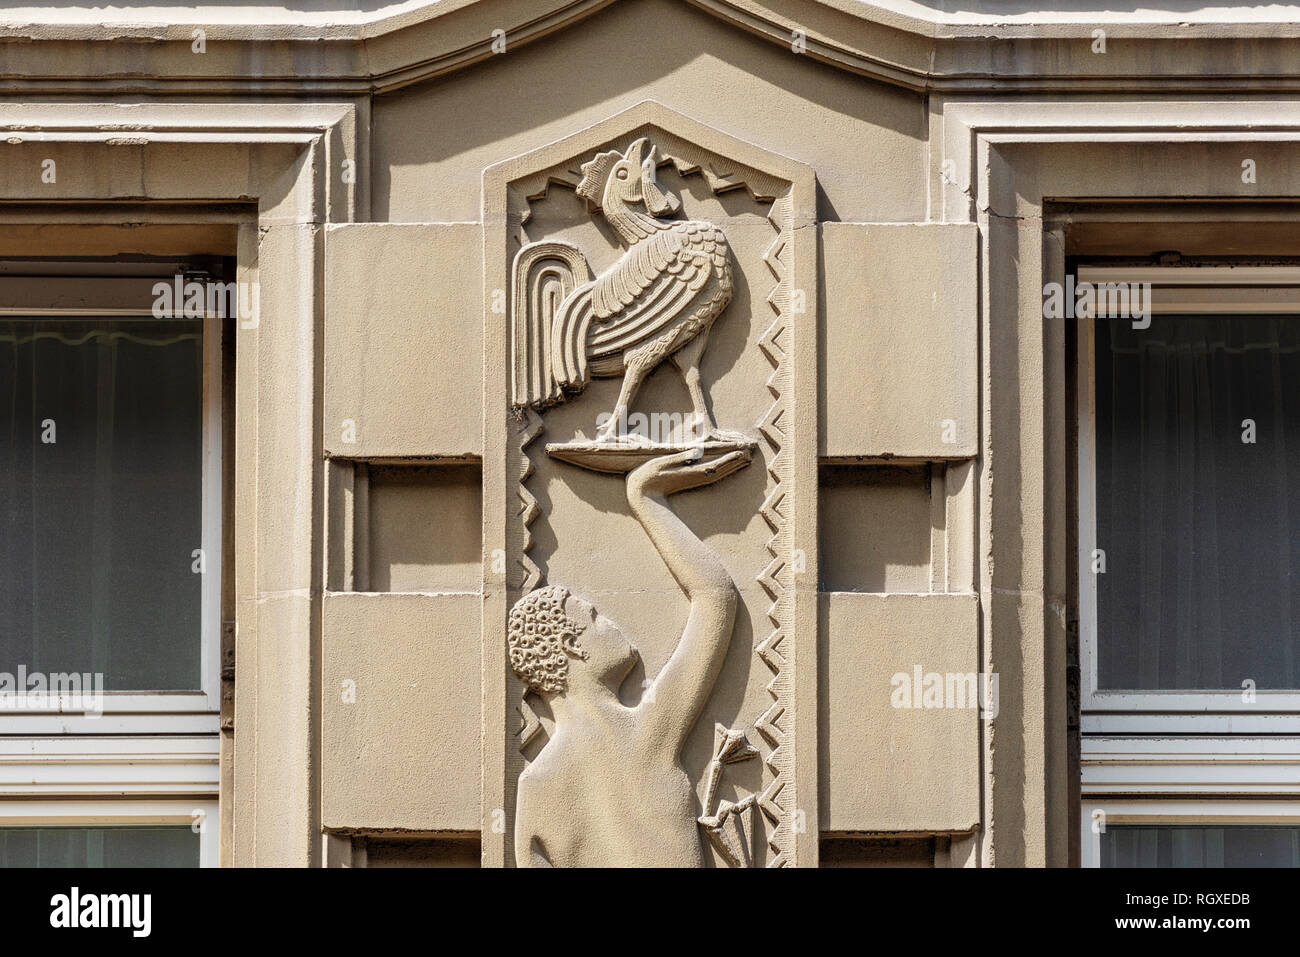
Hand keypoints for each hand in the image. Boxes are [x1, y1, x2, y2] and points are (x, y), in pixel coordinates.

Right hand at [627, 447, 749, 499]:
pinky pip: (713, 475)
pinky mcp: (692, 480)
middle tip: (752, 453)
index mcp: (691, 472)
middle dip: (737, 461)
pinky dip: (723, 470)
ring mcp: (695, 480)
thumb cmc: (648, 476)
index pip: (716, 464)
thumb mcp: (662, 463)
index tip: (743, 452)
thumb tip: (698, 451)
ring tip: (746, 460)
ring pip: (719, 473)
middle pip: (722, 469)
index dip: (731, 458)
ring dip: (733, 466)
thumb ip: (680, 457)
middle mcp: (696, 477)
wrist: (642, 495)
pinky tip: (727, 467)